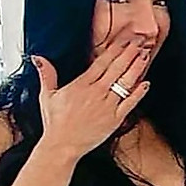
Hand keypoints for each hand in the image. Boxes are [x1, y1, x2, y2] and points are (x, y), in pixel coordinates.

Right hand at [32, 34, 150, 162]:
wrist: (62, 146)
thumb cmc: (55, 123)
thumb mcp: (47, 95)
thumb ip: (46, 74)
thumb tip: (38, 58)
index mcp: (82, 84)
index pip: (102, 61)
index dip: (116, 49)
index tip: (125, 39)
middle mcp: (97, 92)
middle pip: (117, 68)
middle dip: (130, 53)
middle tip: (140, 41)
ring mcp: (108, 105)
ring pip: (126, 82)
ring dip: (136, 68)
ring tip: (145, 56)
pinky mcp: (115, 119)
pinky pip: (130, 103)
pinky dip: (139, 93)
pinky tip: (146, 83)